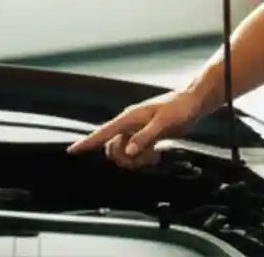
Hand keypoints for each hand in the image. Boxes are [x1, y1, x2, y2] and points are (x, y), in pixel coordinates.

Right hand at [65, 90, 205, 168]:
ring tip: (154, 154)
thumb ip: (145, 137)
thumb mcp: (163, 123)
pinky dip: (143, 158)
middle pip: (113, 149)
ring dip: (137, 160)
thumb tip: (128, 150)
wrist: (192, 103)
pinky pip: (136, 154)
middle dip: (125, 159)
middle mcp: (130, 125)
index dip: (87, 142)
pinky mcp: (145, 137)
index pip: (103, 132)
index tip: (71, 150)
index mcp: (130, 118)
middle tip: (146, 157)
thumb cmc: (179, 109)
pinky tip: (156, 154)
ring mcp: (137, 132)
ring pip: (125, 154)